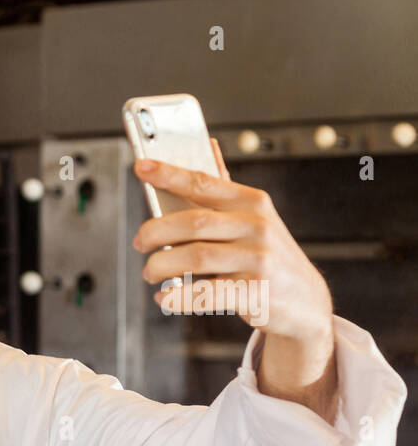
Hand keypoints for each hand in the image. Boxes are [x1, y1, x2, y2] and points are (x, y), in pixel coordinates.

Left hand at [132, 137, 333, 347]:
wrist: (305, 299)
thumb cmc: (266, 255)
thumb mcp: (254, 218)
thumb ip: (225, 190)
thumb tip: (208, 146)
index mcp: (253, 202)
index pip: (204, 183)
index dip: (170, 174)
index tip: (141, 167)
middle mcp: (258, 226)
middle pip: (192, 222)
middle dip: (155, 231)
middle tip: (140, 242)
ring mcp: (257, 259)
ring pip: (194, 257)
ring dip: (161, 265)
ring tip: (150, 272)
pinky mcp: (253, 292)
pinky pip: (203, 294)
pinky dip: (176, 296)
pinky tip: (164, 296)